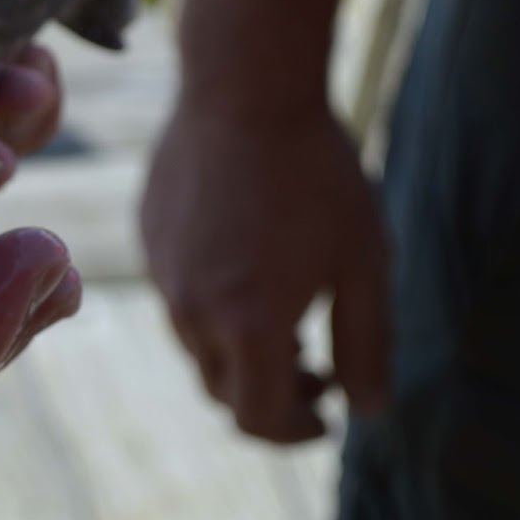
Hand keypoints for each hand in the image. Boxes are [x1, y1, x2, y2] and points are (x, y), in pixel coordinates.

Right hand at [141, 97, 389, 441]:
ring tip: (284, 308)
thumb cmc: (316, 173)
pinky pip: (177, 295)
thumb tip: (370, 411)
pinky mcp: (149, 244)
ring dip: (240, 349)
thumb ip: (367, 346)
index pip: (260, 421)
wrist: (243, 88)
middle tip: (317, 367)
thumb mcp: (364, 262)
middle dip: (270, 395)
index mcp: (249, 327)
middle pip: (223, 391)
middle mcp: (192, 314)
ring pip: (197, 345)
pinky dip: (213, 303)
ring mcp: (162, 278)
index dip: (298, 431)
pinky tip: (249, 255)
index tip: (329, 414)